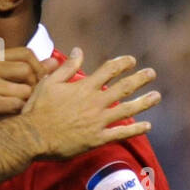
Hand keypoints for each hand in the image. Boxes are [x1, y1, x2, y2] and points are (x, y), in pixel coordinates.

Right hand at [0, 47, 82, 116]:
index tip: (41, 77)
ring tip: (24, 102)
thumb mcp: (14, 73)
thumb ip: (35, 68)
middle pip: (26, 70)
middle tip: (32, 93)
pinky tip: (17, 110)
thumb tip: (54, 62)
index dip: (39, 65)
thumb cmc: (1, 89)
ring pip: (24, 89)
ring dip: (28, 98)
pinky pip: (16, 103)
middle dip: (34, 83)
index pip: (26, 53)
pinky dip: (21, 108)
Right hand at [23, 54, 158, 158]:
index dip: (122, 63)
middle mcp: (95, 102)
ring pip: (127, 110)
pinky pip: (121, 133)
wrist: (33, 136)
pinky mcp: (97, 139)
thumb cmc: (37, 109)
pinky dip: (135, 129)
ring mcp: (98, 121)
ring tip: (156, 96)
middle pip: (123, 87)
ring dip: (144, 102)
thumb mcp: (49, 83)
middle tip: (152, 73)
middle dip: (140, 79)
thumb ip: (67, 67)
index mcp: (84, 87)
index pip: (108, 70)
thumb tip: (79, 50)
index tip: (131, 60)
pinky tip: (148, 125)